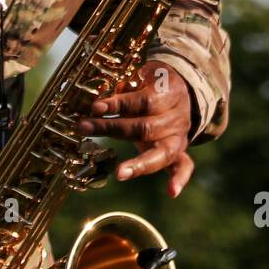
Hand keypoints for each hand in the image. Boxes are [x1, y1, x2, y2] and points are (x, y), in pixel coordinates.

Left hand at [75, 61, 194, 197]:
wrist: (182, 89)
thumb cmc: (151, 82)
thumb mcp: (140, 76)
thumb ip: (123, 87)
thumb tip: (96, 102)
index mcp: (168, 92)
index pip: (143, 101)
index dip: (118, 104)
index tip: (95, 107)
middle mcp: (176, 116)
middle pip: (145, 128)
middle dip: (112, 129)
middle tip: (84, 127)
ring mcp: (179, 136)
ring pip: (161, 152)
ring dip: (138, 164)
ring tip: (120, 173)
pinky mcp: (180, 150)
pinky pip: (184, 166)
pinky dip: (179, 179)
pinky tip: (172, 192)